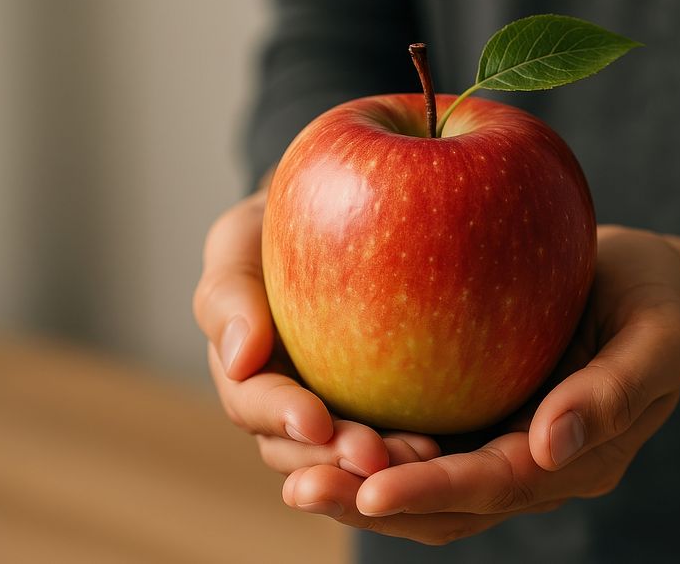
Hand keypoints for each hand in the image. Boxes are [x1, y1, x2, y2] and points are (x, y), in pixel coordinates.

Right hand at [193, 191, 439, 476]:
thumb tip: (241, 358)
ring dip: (381, 467)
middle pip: (302, 448)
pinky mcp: (393, 407)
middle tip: (373, 457)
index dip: (280, 415)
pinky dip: (420, 450)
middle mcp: (287, 402)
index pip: (253, 401)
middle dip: (333, 460)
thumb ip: (229, 292)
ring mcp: (340, 409)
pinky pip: (403, 434)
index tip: (315, 419)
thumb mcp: (242, 238)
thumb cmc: (281, 221)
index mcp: (244, 368)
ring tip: (420, 458)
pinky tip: (450, 444)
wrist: (348, 212)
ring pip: (352, 458)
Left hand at [281, 225, 679, 543]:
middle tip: (302, 486)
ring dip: (358, 484)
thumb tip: (552, 446)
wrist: (636, 281)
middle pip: (445, 505)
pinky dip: (368, 441)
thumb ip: (616, 392)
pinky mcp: (471, 411)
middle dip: (374, 503)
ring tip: (293, 471)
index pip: (498, 484)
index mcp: (575, 458)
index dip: (436, 490)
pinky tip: (318, 422)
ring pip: (421, 482)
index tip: (373, 486)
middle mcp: (527, 463)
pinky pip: (416, 436)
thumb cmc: (653, 300)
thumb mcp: (658, 338)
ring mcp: (495, 441)